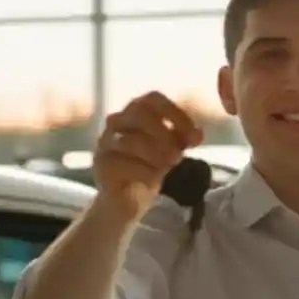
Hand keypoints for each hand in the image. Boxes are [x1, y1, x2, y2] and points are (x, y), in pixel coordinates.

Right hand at [93, 91, 203, 220]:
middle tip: (178, 157)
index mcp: (135, 111)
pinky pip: (121, 164)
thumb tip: (197, 135)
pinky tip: (153, 182)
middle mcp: (116, 121)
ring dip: (155, 156)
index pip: (153, 99)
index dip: (176, 114)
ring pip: (130, 140)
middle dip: (163, 135)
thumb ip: (183, 138)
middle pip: (139, 113)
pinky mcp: (100, 165)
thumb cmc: (148, 167)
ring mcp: (105, 142)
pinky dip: (143, 173)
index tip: (195, 138)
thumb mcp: (171, 150)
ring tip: (167, 169)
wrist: (124, 199)